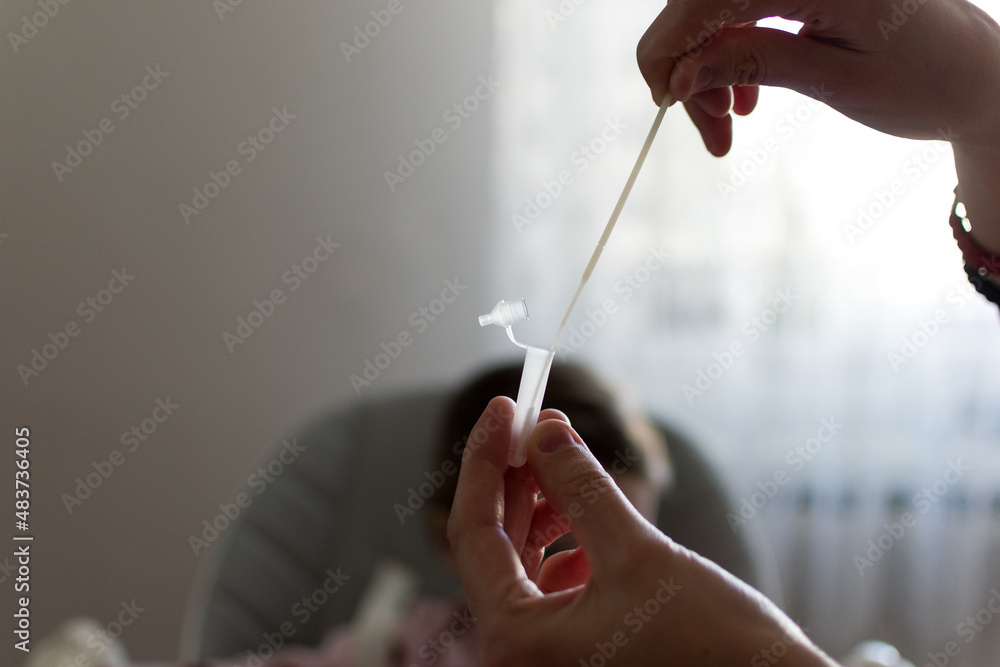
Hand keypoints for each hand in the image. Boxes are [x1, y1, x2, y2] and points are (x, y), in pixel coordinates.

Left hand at [447, 396, 836, 665]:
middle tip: (537, 421)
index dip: (484, 462)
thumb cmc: (711, 647)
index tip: (504, 407)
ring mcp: (548, 657)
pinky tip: (585, 517)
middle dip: (514, 478)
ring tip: (564, 461)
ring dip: (540, 506)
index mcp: (516, 642)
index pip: (473, 533)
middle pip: (493, 546)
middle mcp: (520, 657)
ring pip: (522, 564)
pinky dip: (563, 542)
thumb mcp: (636, 554)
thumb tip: (543, 432)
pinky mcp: (579, 653)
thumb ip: (580, 488)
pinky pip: (550, 585)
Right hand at [637, 0, 999, 258]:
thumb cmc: (924, 81)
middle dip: (690, 67)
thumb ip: (752, 64)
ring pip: (715, 10)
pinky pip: (742, 9)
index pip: (703, 0)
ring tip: (730, 120)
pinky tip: (744, 93)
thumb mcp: (834, 80)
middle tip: (712, 132)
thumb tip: (680, 74)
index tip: (667, 103)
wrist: (979, 76)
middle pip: (702, 5)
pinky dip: (731, 52)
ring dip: (708, 66)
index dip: (669, 50)